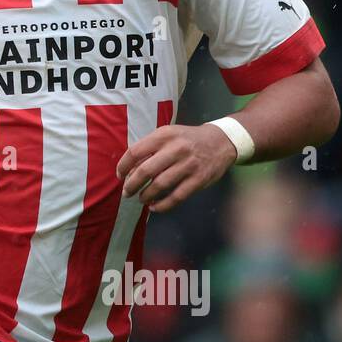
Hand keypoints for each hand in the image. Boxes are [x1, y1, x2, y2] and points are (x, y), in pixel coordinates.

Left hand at [115, 123, 238, 212]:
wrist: (221, 141)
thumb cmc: (187, 139)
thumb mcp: (168, 135)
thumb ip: (150, 149)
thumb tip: (129, 171)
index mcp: (164, 135)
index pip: (135, 152)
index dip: (123, 166)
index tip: (120, 176)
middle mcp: (176, 149)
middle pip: (146, 170)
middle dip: (132, 184)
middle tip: (127, 192)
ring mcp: (188, 165)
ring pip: (160, 185)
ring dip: (146, 195)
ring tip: (141, 199)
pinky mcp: (199, 179)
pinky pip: (176, 196)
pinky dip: (162, 205)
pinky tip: (154, 207)